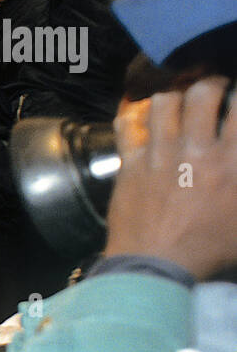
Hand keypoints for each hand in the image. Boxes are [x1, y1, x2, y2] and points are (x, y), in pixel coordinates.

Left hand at [104, 78, 236, 279]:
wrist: (156, 266)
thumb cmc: (209, 249)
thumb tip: (235, 162)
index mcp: (233, 165)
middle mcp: (197, 153)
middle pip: (203, 94)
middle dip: (209, 84)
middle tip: (210, 90)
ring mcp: (160, 156)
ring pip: (164, 103)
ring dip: (173, 96)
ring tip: (177, 101)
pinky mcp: (130, 164)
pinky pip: (126, 127)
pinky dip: (131, 116)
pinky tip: (137, 118)